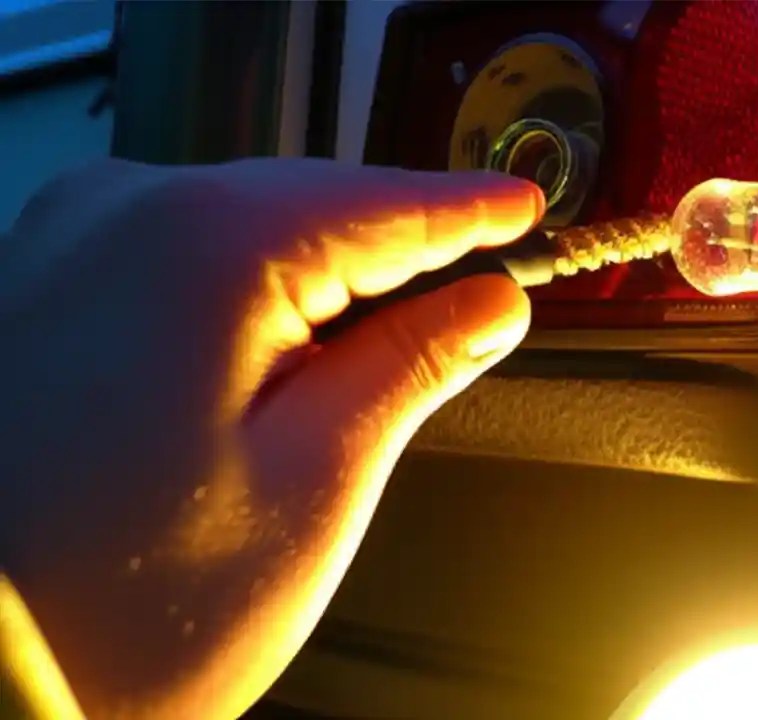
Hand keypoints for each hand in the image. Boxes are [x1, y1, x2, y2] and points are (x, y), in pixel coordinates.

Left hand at [0, 159, 541, 718]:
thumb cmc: (129, 606)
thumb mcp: (317, 478)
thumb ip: (412, 364)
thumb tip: (488, 305)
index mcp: (200, 250)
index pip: (379, 203)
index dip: (466, 209)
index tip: (521, 207)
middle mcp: (117, 217)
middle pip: (311, 203)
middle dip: (400, 242)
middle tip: (483, 281)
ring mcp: (63, 245)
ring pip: (246, 225)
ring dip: (328, 269)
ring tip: (394, 328)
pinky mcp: (41, 287)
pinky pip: (180, 253)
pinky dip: (253, 285)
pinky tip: (291, 338)